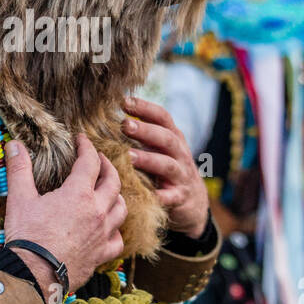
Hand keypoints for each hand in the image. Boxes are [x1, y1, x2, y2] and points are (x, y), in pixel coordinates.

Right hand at [4, 135, 126, 296]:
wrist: (33, 275)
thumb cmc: (27, 236)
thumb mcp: (19, 199)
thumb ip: (20, 170)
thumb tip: (15, 146)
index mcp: (78, 194)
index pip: (91, 162)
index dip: (87, 147)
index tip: (82, 140)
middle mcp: (97, 212)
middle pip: (114, 182)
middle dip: (108, 167)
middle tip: (100, 161)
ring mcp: (102, 234)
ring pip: (121, 209)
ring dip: (117, 196)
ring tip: (109, 191)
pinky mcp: (101, 255)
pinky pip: (118, 240)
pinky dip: (116, 231)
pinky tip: (110, 229)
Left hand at [122, 95, 209, 239]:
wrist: (194, 202)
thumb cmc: (166, 168)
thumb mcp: (160, 148)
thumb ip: (143, 134)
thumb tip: (109, 117)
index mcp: (173, 137)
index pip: (162, 117)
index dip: (145, 108)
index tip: (124, 102)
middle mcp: (179, 153)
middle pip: (165, 138)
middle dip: (145, 131)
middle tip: (125, 125)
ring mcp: (181, 175)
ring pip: (167, 165)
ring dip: (148, 160)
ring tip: (128, 157)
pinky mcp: (180, 197)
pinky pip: (170, 196)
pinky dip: (160, 196)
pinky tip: (147, 194)